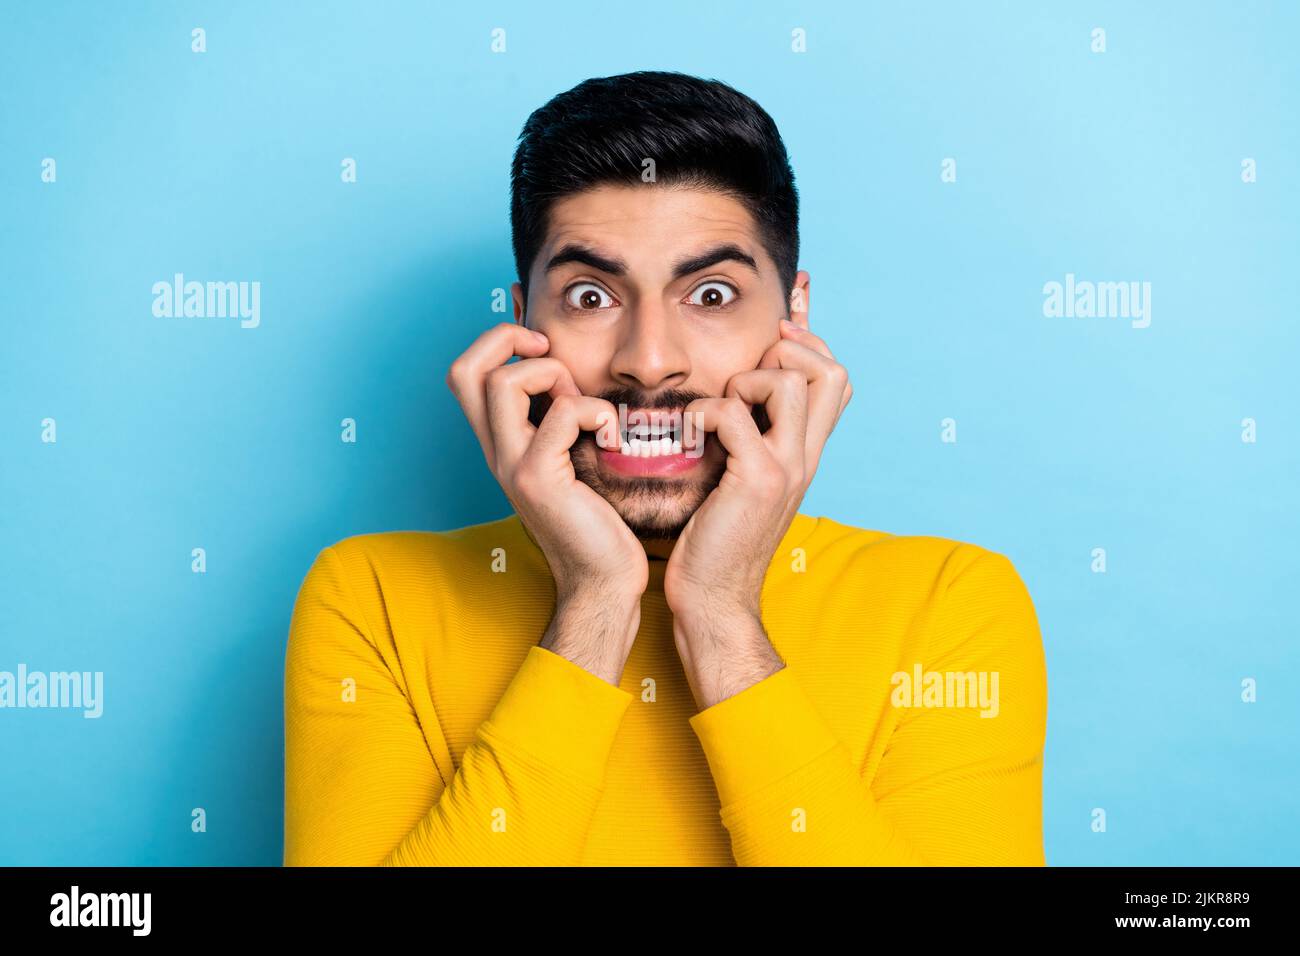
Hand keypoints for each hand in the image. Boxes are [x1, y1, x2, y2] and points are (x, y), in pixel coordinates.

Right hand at [446, 323, 648, 678]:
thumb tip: (569, 377)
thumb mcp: (573, 458)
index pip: (465, 374)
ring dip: (551, 374)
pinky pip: (560, 413)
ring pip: (503, 382)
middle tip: (548, 355)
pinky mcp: (539, 479)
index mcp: (501, 443)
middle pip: (463, 369)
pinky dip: (593, 410)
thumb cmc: (598, 522)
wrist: (604, 580)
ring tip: (583, 405)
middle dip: (506, 338)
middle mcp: (496, 451)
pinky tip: (611, 436)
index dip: (498, 344)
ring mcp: (512, 465)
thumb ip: (561, 420)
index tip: (544, 354)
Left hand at [664, 320, 851, 706]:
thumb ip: (745, 441)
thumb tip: (728, 400)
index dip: (811, 346)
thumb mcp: (740, 482)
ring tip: (718, 412)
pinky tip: (688, 437)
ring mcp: (786, 468)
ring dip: (745, 380)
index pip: (837, 380)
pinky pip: (733, 415)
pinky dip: (704, 413)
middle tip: (745, 375)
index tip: (772, 342)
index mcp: (805, 455)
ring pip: (790, 382)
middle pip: (833, 371)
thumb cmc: (714, 541)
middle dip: (789, 351)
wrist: (712, 599)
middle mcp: (806, 457)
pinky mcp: (756, 480)